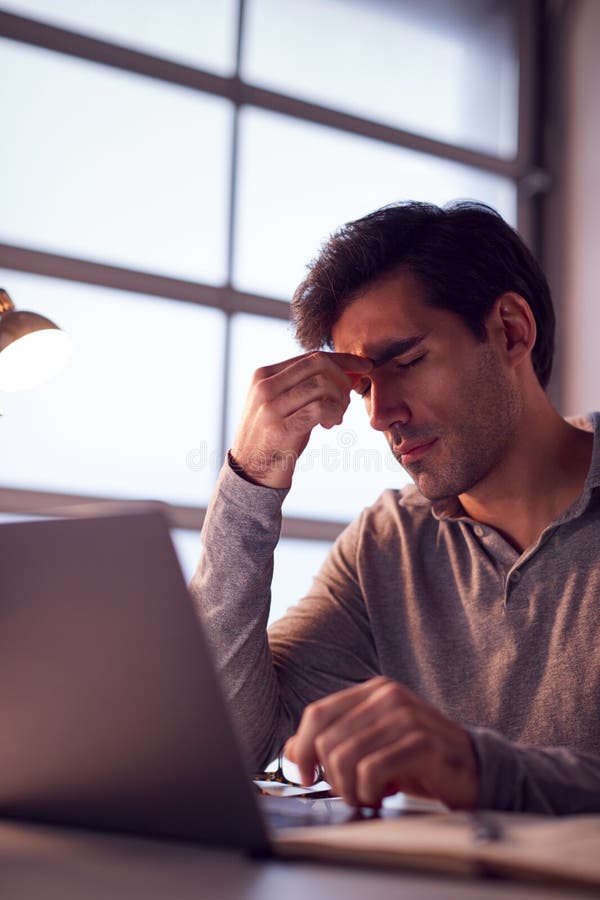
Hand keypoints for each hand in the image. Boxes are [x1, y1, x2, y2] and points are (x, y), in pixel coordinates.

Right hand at [230, 351, 371, 487]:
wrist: (251, 473)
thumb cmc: (275, 437)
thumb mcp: (283, 403)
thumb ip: (305, 385)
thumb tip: (348, 370)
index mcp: (263, 375)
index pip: (311, 356)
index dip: (343, 359)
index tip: (366, 366)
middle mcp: (264, 386)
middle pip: (318, 364)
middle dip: (343, 377)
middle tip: (348, 398)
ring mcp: (270, 407)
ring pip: (322, 384)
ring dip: (340, 400)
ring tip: (337, 417)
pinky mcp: (279, 429)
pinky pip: (320, 408)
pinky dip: (335, 414)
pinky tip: (331, 425)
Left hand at [284, 676, 478, 808]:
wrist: (474, 769)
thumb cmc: (419, 758)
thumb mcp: (373, 744)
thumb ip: (335, 740)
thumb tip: (289, 749)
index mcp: (372, 691)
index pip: (317, 714)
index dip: (301, 748)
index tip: (304, 775)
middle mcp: (387, 696)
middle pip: (327, 741)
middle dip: (333, 778)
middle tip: (353, 792)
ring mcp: (406, 716)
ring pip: (346, 758)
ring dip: (352, 789)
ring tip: (370, 795)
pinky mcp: (422, 741)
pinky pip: (372, 771)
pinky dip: (371, 792)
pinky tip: (386, 793)